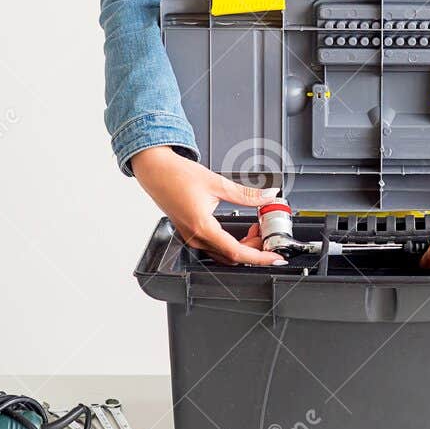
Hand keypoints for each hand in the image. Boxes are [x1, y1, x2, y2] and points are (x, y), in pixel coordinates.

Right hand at [131, 145, 285, 265]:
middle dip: (253, 248)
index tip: (274, 258)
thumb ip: (246, 193)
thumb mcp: (217, 183)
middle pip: (231, 256)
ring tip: (255, 228)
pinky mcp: (189, 234)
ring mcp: (190, 238)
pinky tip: (238, 229)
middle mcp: (195, 237)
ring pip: (222, 254)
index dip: (260, 257)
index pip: (237, 252)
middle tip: (266, 231)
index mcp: (202, 227)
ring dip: (242, 246)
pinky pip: (213, 247)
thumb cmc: (177, 175)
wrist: (155, 170)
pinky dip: (230, 242)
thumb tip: (268, 195)